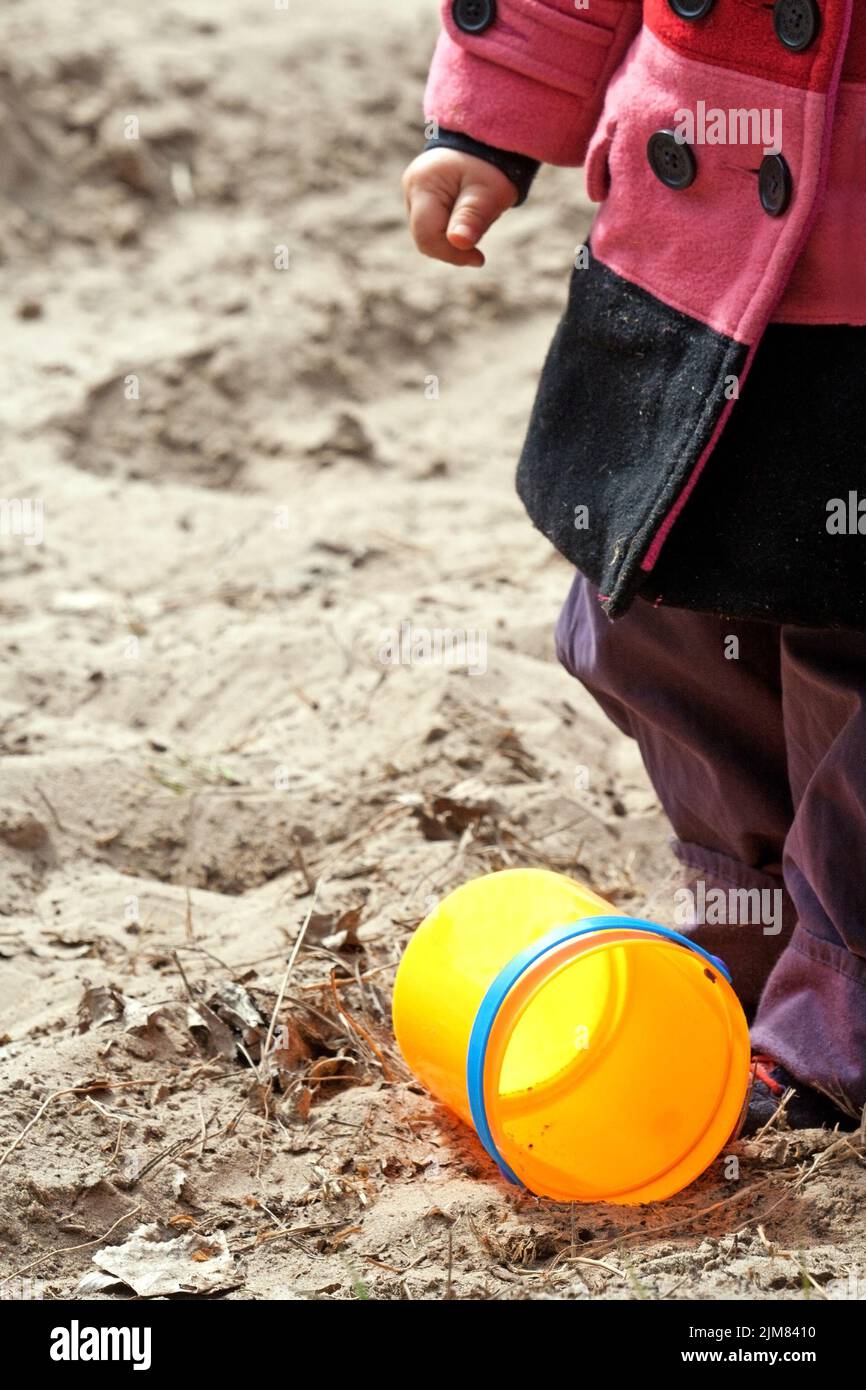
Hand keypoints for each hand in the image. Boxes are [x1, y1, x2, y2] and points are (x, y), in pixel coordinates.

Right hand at [402, 147, 516, 267]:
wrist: (486, 143)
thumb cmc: (489, 166)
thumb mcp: (488, 192)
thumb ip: (472, 216)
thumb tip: (459, 242)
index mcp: (422, 184)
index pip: (427, 236)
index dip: (451, 254)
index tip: (479, 258)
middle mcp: (411, 189)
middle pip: (426, 238)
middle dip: (454, 246)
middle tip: (481, 235)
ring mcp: (412, 195)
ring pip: (430, 236)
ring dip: (454, 238)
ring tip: (476, 217)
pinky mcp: (420, 201)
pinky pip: (433, 228)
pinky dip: (452, 232)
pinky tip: (468, 219)